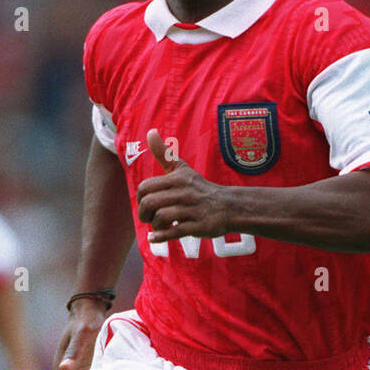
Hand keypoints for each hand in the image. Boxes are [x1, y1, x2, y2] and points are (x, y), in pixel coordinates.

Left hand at [136, 129, 233, 243]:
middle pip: (150, 203)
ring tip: (160, 226)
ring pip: (161, 218)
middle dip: (144, 214)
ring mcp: (191, 210)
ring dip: (155, 226)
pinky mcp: (198, 226)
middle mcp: (184, 192)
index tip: (147, 204)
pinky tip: (154, 238)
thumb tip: (150, 131)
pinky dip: (160, 237)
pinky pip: (174, 232)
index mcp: (177, 179)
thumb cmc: (200, 189)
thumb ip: (164, 154)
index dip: (141, 199)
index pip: (145, 188)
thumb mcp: (182, 169)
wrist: (229, 207)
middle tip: (150, 218)